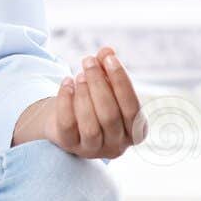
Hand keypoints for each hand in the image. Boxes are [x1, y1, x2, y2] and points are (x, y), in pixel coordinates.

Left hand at [17, 46, 144, 158]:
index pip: (132, 108)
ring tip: (79, 74)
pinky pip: (67, 125)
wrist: (67, 120)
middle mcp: (117, 146)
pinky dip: (66, 101)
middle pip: (110, 116)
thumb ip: (107, 68)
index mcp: (135, 132)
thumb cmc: (95, 100)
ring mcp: (93, 150)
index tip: (109, 58)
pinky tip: (66, 83)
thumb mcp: (104, 83)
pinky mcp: (70, 146)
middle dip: (99, 84)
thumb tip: (107, 50)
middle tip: (88, 60)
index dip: (121, 81)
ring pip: (90, 126)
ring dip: (84, 95)